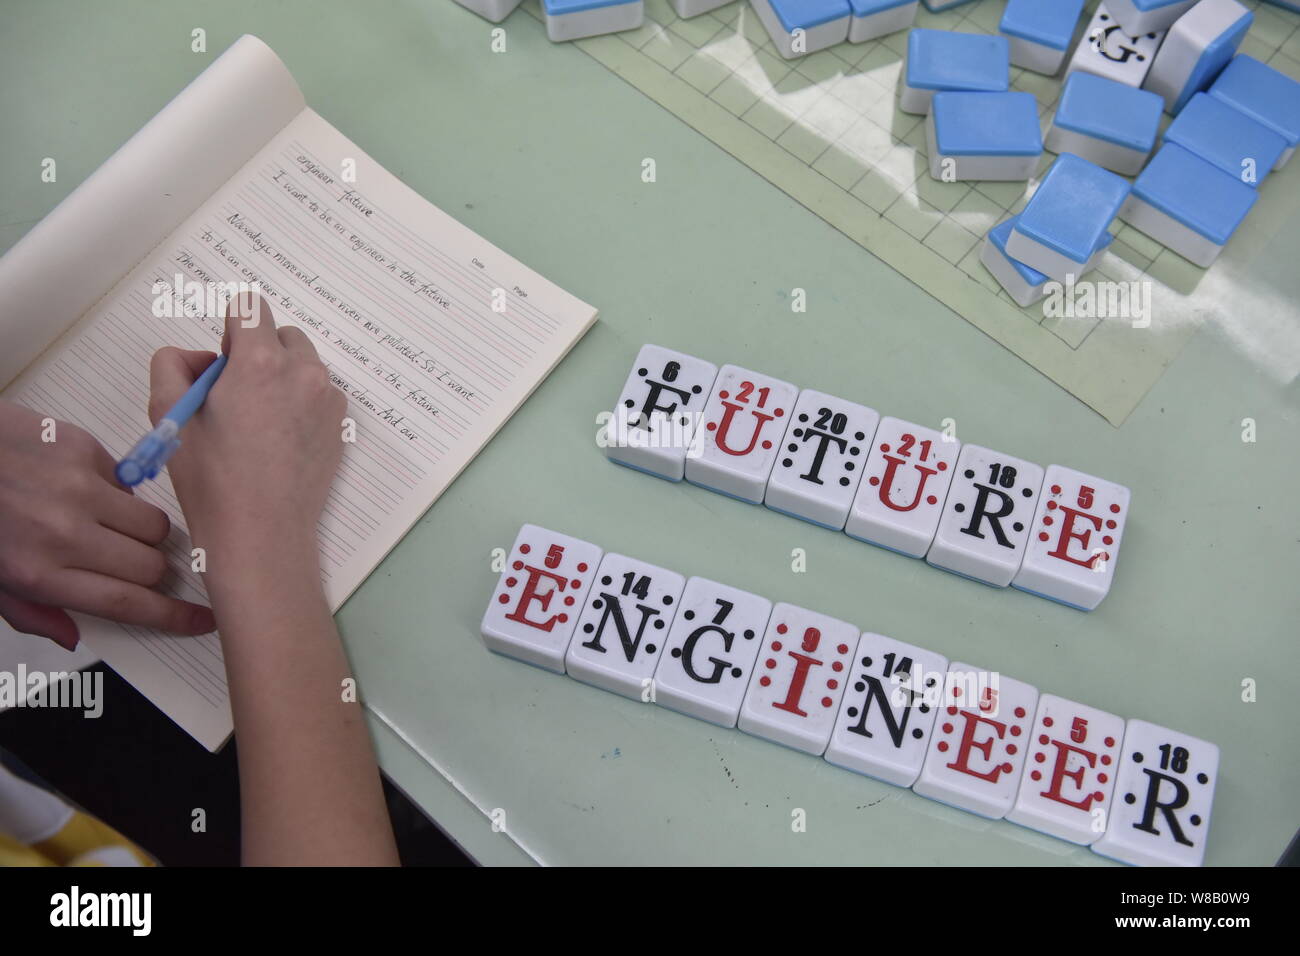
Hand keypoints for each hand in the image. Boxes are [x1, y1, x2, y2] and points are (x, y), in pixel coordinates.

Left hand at [0, 400, 215, 648]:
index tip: (201, 619)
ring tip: (107, 524)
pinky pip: (128, 482)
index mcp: (40, 574)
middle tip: (129, 564)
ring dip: (140, 532)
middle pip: (153, 565)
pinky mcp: (84, 451)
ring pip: (154, 524)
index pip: (130, 604)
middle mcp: (66, 534)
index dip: (174, 616)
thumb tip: (72, 637)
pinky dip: (113, 491)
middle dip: (151, 571)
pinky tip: (77, 487)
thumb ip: (28, 612)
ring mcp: (79, 489)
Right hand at [149, 293, 345, 574]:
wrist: (261, 535)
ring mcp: (328, 400)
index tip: (221, 365)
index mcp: (261, 362)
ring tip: (255, 423)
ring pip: (303, 366)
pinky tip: (277, 441)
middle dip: (256, 354)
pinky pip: (318, 396)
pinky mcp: (341, 426)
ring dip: (280, 378)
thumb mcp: (169, 413)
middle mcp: (304, 373)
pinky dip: (300, 404)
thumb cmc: (212, 480)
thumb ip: (173, 364)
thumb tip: (200, 358)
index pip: (250, 307)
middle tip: (232, 398)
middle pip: (281, 335)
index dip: (229, 330)